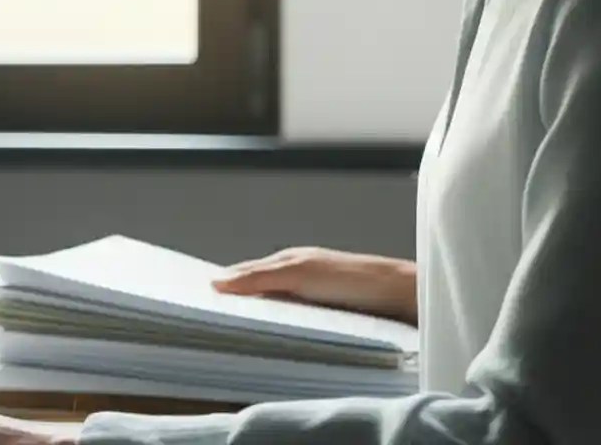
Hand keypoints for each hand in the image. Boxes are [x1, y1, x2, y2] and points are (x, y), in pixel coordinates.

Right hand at [212, 247, 417, 325]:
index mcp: (288, 261)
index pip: (244, 273)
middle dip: (235, 301)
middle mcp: (298, 277)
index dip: (223, 285)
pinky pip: (293, 323)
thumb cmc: (355, 278)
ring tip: (234, 332)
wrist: (402, 296)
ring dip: (257, 318)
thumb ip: (260, 276)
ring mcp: (313, 298)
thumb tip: (217, 281)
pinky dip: (278, 329)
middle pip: (257, 290)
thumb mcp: (301, 272)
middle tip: (208, 319)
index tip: (198, 300)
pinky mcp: (327, 318)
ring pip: (274, 308)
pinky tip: (273, 339)